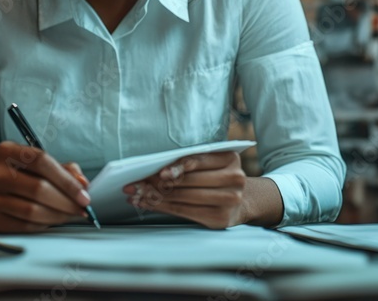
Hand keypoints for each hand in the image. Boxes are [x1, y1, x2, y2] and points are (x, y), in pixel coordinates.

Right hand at [0, 140, 91, 232]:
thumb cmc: (22, 175)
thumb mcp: (41, 165)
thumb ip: (65, 170)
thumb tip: (82, 183)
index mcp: (7, 151)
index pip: (41, 162)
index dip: (66, 180)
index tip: (84, 194)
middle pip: (38, 188)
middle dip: (66, 201)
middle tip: (81, 209)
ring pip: (32, 210)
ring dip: (58, 216)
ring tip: (70, 215)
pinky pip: (24, 226)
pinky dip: (44, 225)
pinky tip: (52, 220)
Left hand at [123, 151, 246, 229]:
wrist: (242, 202)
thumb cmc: (217, 177)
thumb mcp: (211, 163)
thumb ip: (190, 162)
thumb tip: (153, 168)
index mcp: (230, 158)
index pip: (198, 160)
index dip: (177, 167)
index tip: (157, 171)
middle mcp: (233, 179)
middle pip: (188, 181)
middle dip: (157, 182)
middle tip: (135, 183)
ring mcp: (228, 200)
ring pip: (183, 197)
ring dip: (155, 196)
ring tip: (136, 194)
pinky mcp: (219, 219)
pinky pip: (184, 211)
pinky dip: (162, 207)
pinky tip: (147, 204)